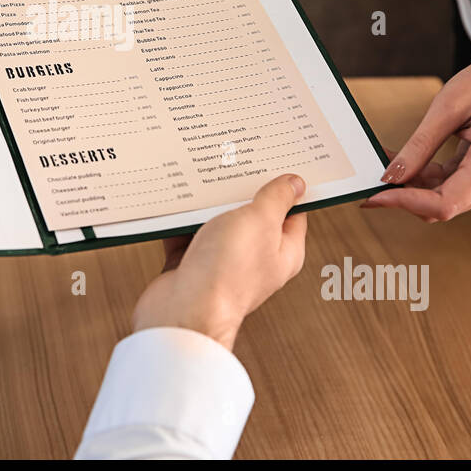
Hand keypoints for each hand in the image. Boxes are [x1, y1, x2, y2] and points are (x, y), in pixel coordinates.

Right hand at [132, 175, 307, 350]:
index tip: (277, 160)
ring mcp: (221, 264)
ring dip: (207, 204)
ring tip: (200, 176)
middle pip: (252, 215)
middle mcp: (255, 259)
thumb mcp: (260, 221)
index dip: (287, 186)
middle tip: (234, 159)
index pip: (293, 212)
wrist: (182, 311)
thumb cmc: (226, 273)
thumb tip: (294, 184)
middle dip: (241, 190)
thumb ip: (276, 199)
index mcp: (283, 251)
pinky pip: (186, 237)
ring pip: (216, 224)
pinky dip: (180, 222)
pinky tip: (175, 201)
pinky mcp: (191, 267)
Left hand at [363, 35, 470, 221]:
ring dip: (412, 185)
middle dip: (404, 193)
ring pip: (444, 199)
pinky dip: (426, 178)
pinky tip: (405, 162)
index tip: (373, 196)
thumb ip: (420, 145)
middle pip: (443, 206)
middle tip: (370, 176)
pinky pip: (451, 187)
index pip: (444, 203)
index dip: (405, 203)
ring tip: (385, 161)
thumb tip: (391, 176)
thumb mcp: (448, 107)